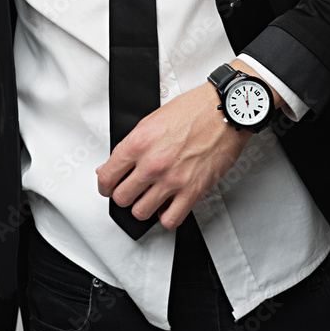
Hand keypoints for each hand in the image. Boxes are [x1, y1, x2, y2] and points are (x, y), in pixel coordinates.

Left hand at [95, 78, 250, 229]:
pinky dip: (166, 216)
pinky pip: (169, 220)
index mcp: (139, 142)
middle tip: (130, 189)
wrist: (225, 111)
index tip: (108, 186)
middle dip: (123, 195)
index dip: (105, 185)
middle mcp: (153, 163)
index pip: (107, 177)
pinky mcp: (192, 192)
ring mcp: (172, 180)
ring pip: (140, 212)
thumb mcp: (152, 120)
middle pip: (121, 198)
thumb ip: (132, 144)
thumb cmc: (194, 110)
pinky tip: (168, 204)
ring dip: (143, 206)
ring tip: (149, 196)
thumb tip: (115, 164)